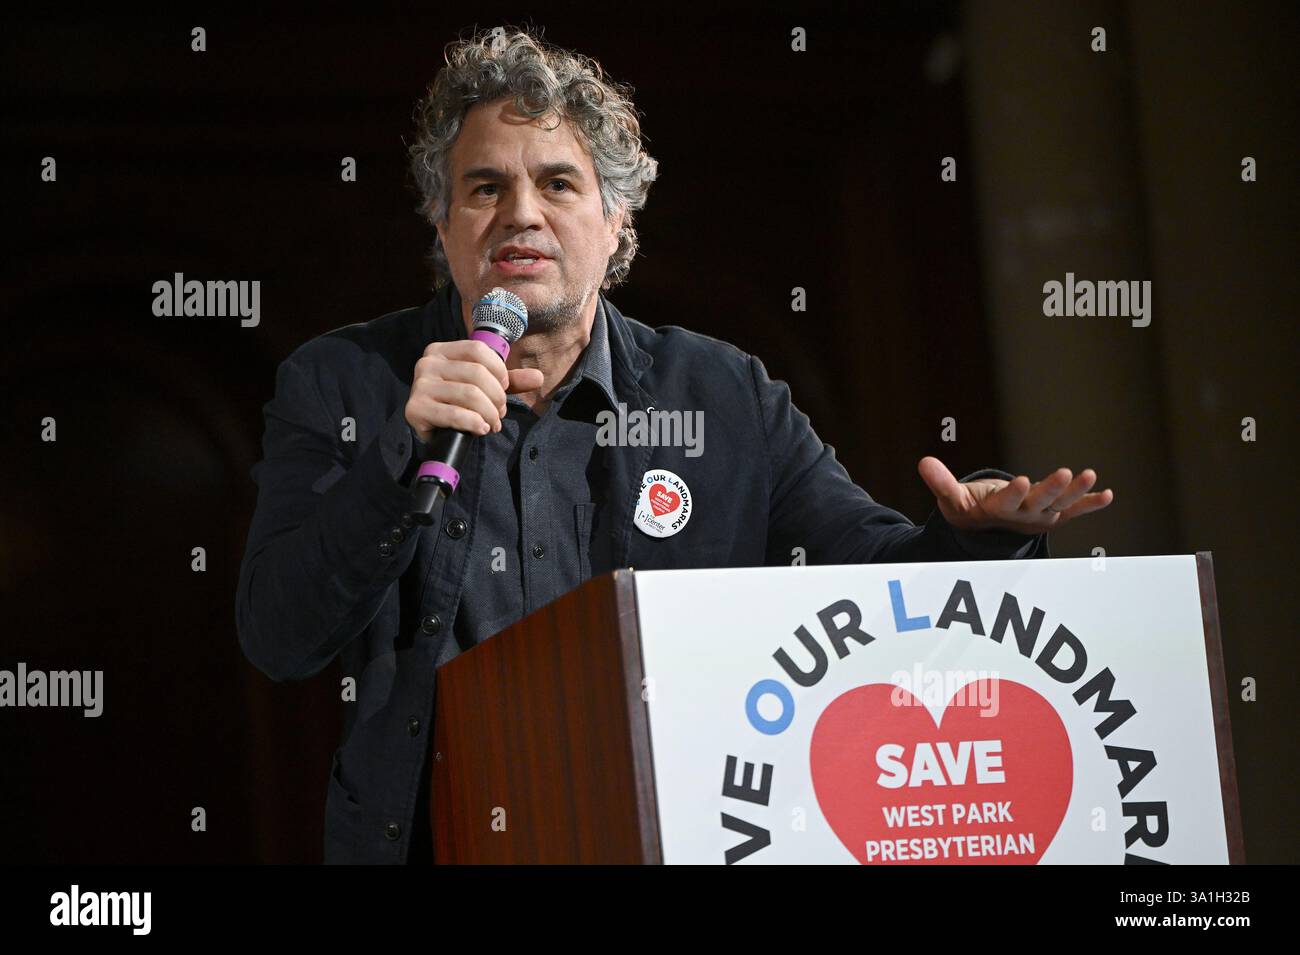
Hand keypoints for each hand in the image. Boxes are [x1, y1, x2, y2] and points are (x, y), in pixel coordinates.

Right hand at [405, 340, 544, 440]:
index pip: (478, 350)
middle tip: (499, 413)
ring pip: (469, 395)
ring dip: (489, 413)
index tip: (504, 389)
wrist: (431, 430)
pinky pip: (455, 414)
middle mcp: (427, 363)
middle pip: (477, 373)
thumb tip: (539, 377)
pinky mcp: (415, 409)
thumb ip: (510, 381)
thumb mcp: (485, 388)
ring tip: (492, 424)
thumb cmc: (459, 403)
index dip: (499, 371)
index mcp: (441, 350)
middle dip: (497, 397)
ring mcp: (419, 385)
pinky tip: (480, 429)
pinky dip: (474, 423)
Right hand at [918, 456, 1113, 534]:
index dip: (1014, 493)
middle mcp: (1022, 515)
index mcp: (997, 511)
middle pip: (1039, 502)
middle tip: (1064, 473)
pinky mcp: (1052, 514)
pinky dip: (1090, 503)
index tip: (1022, 480)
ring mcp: (1040, 515)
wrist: (985, 533)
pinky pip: (1074, 510)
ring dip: (1076, 491)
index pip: (1006, 502)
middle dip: (1052, 489)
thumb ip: (941, 483)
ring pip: (1060, 504)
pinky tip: (1107, 494)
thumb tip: (923, 461)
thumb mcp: (951, 499)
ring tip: (1089, 475)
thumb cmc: (967, 511)